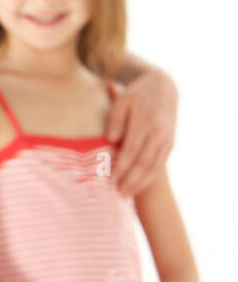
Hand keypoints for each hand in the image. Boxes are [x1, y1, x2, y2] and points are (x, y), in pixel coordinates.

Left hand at [107, 66, 177, 195]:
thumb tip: (110, 140)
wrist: (163, 87)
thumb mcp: (122, 101)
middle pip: (144, 162)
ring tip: (127, 194)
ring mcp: (166, 139)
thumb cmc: (136, 95)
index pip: (131, 151)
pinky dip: (150, 176)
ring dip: (141, 182)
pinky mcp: (171, 143)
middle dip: (131, 180)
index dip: (121, 167)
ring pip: (154, 166)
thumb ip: (115, 120)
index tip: (110, 179)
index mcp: (145, 123)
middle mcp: (158, 133)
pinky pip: (161, 164)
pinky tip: (140, 185)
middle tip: (119, 193)